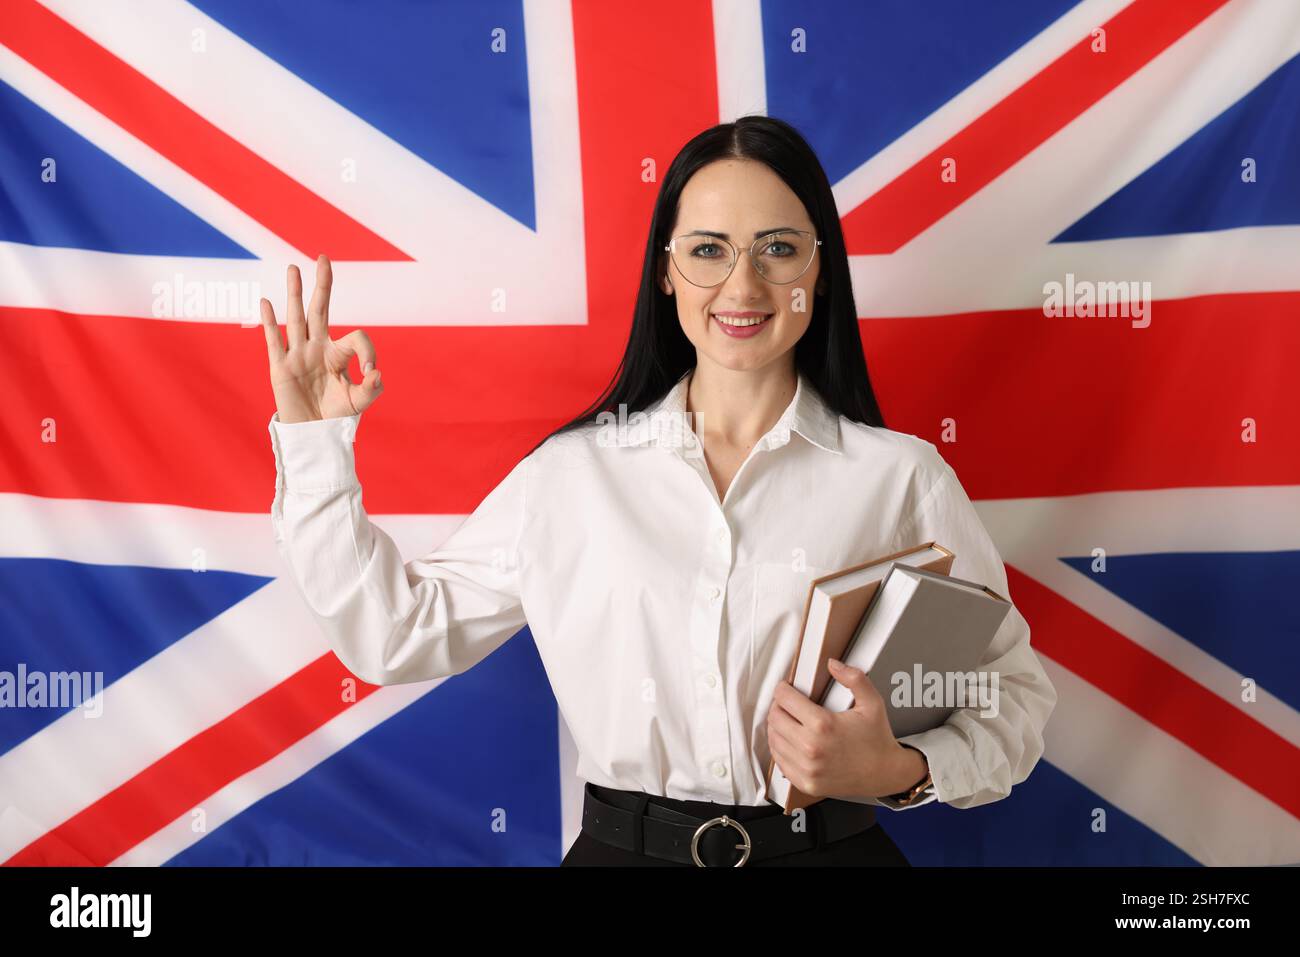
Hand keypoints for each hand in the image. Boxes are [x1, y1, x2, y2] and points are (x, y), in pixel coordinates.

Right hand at [259, 254, 382, 422]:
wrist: (312, 434)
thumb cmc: (336, 416)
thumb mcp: (358, 403)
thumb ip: (371, 389)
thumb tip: (376, 373)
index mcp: (338, 354)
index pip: (356, 338)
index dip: (367, 352)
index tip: (371, 372)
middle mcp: (317, 348)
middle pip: (320, 310)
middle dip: (322, 285)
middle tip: (323, 258)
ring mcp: (298, 355)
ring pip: (296, 318)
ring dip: (295, 293)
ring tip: (293, 268)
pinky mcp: (280, 367)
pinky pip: (274, 341)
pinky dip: (270, 322)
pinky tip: (266, 302)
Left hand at [766, 658, 923, 799]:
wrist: (886, 773)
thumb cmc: (877, 740)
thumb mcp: (872, 703)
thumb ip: (854, 678)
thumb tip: (834, 665)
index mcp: (823, 725)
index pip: (784, 699)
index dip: (783, 688)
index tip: (786, 688)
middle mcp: (811, 748)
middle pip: (775, 718)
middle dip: (778, 706)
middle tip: (787, 703)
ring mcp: (807, 768)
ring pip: (773, 740)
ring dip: (777, 727)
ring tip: (788, 720)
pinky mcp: (805, 782)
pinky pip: (780, 761)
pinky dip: (781, 749)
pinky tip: (791, 741)